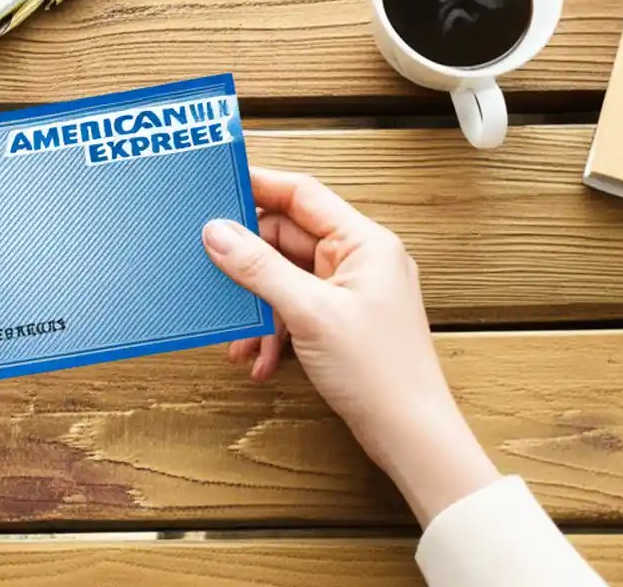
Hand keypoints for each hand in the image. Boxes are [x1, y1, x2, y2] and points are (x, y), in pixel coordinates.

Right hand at [201, 168, 498, 524]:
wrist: (410, 436)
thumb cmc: (381, 373)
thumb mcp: (309, 313)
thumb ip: (259, 268)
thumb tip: (218, 232)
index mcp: (365, 242)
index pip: (302, 195)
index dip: (258, 186)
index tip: (218, 186)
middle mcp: (360, 260)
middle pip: (287, 240)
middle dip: (249, 265)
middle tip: (212, 274)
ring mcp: (351, 292)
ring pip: (286, 279)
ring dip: (258, 308)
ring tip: (239, 340)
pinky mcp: (342, 322)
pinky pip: (295, 310)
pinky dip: (272, 331)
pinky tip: (259, 359)